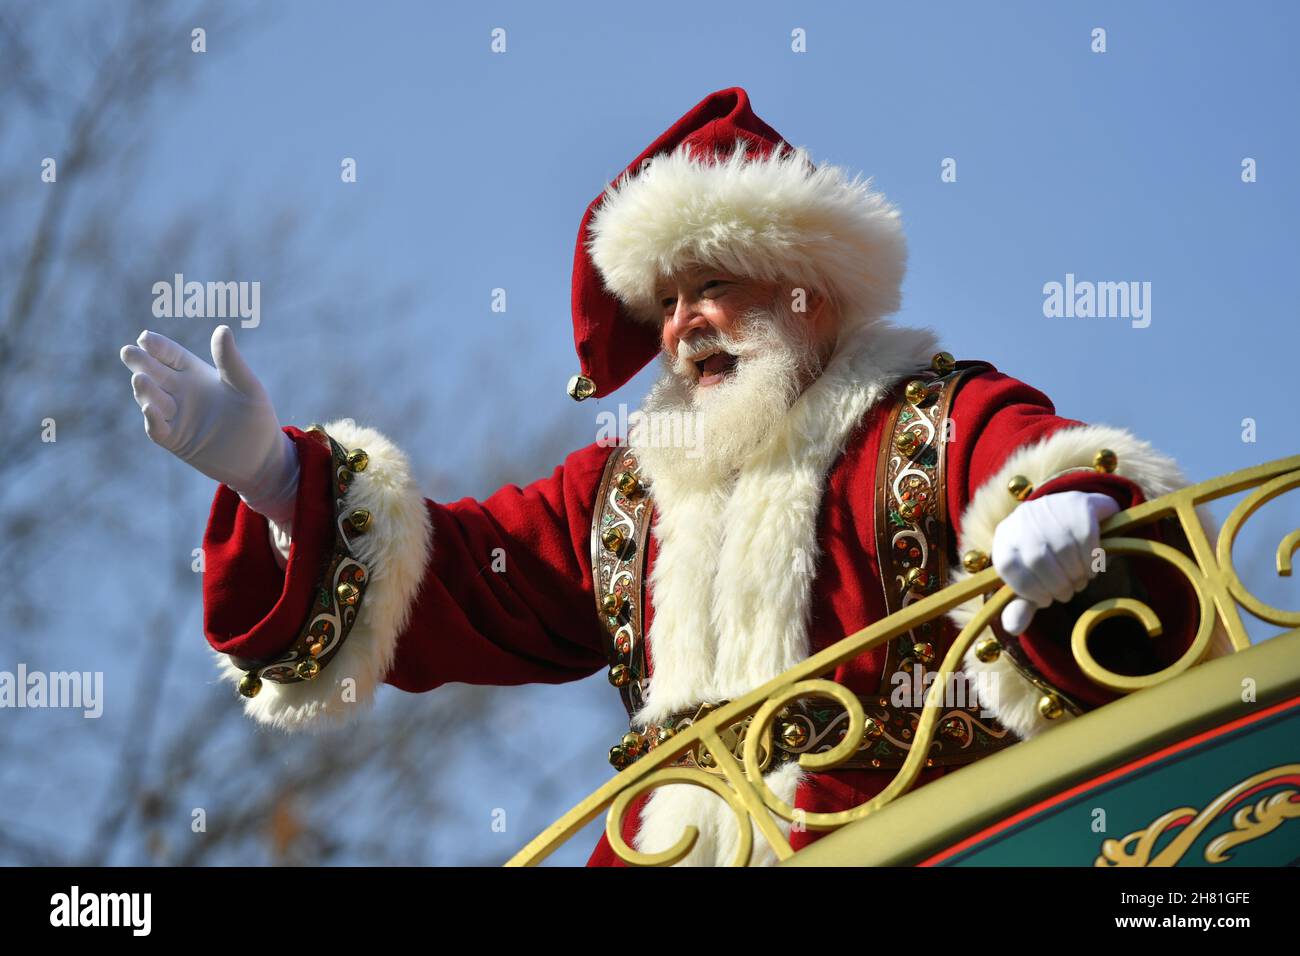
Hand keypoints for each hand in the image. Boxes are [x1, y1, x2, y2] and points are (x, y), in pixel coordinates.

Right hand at [120, 325, 299, 524]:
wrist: (261, 458)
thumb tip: (222, 329)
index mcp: (196, 374)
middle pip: (154, 373)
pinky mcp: (175, 439)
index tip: (145, 337)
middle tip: (129, 352)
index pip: (170, 355)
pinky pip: (157, 427)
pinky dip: (152, 418)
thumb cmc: (256, 417)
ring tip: (140, 378)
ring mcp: (175, 416)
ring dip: (145, 390)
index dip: (158, 346)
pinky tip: (150, 407)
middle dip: (141, 363)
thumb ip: (231, 361)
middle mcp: (180, 392)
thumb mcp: (247, 386)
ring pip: (152, 399)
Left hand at [992, 491, 1120, 635]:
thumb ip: (1022, 605)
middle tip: (1068, 593)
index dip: (1030, 591)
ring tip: (1080, 581)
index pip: (1008, 567)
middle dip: (1057, 584)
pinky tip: (1091, 568)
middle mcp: (1023, 517)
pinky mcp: (1079, 503)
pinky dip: (1091, 560)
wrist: (1071, 515)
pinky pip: (1086, 537)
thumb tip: (1012, 629)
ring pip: (1064, 548)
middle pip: (1038, 558)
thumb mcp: (1032, 580)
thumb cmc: (1046, 556)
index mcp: (1004, 536)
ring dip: (1076, 574)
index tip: (1046, 601)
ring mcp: (1050, 506)